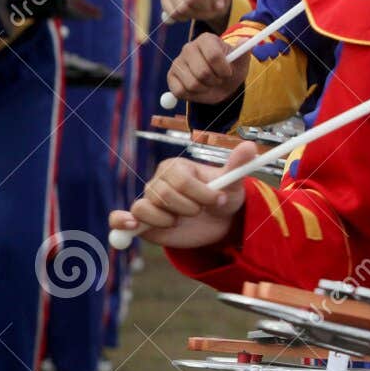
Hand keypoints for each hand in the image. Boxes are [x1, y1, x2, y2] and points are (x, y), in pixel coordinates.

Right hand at [109, 142, 254, 247]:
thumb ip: (237, 166)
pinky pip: (120, 218)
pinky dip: (121, 221)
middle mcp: (157, 182)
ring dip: (168, 220)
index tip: (219, 200)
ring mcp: (148, 202)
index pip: (180, 180)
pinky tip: (130, 225)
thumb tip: (249, 145)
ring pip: (146, 208)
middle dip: (188, 208)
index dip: (201, 193)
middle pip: (164, 195)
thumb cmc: (222, 198)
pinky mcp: (141, 222)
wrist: (216, 222)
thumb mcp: (232, 183)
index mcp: (175, 168)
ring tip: (181, 221)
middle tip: (200, 212)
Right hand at [167, 32, 248, 104]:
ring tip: (208, 84)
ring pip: (192, 84)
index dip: (223, 69)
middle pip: (202, 72)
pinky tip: (197, 89)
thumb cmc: (230, 69)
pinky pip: (180, 91)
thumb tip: (246, 40)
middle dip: (214, 81)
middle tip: (218, 79)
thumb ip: (244, 50)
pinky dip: (192, 95)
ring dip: (205, 89)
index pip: (213, 55)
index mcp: (206, 40)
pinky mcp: (171, 77)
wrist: (220, 82)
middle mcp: (188, 48)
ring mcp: (177, 62)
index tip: (228, 73)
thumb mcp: (241, 61)